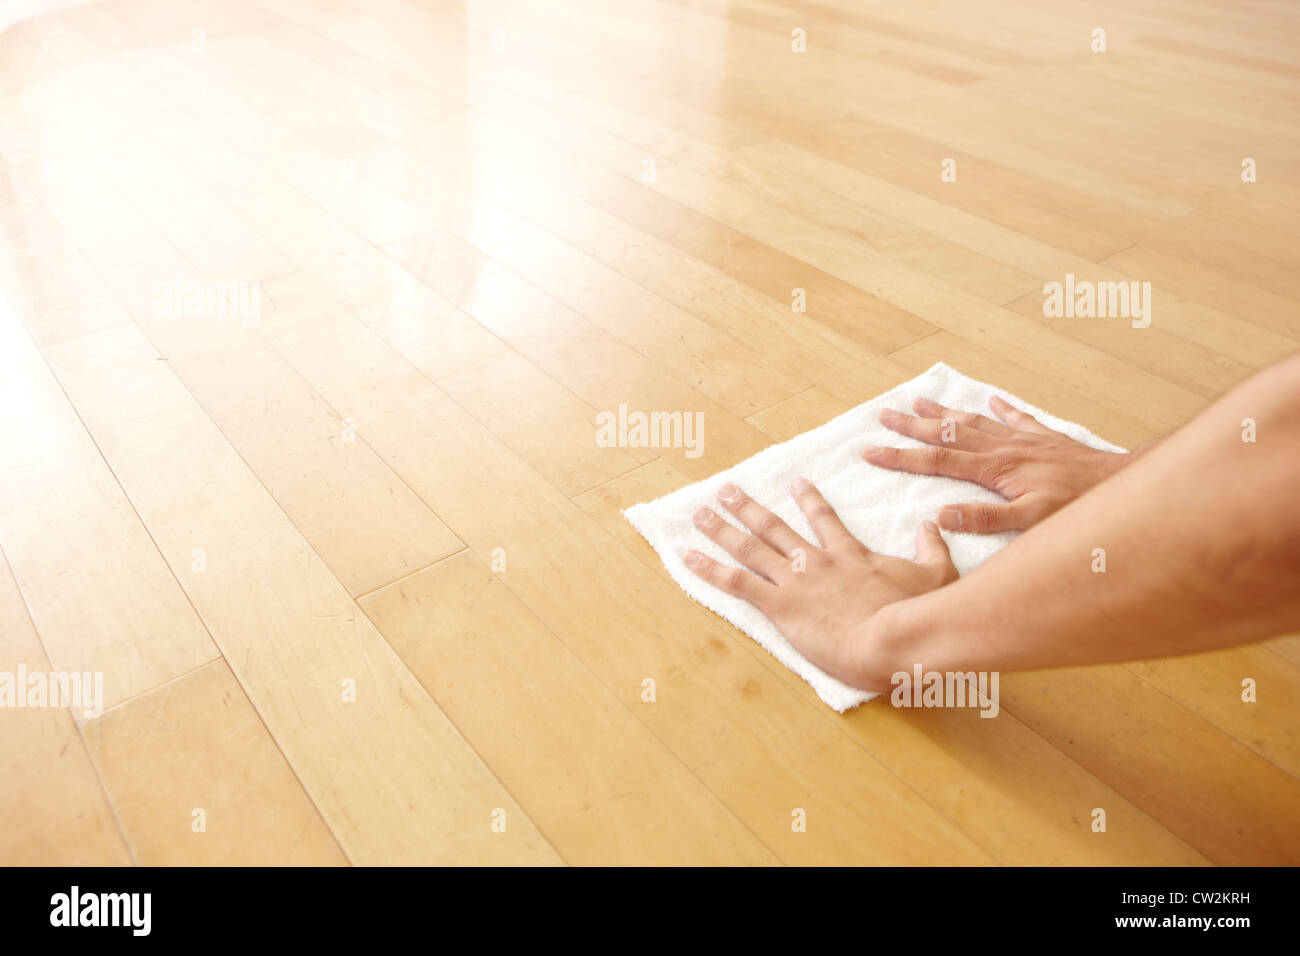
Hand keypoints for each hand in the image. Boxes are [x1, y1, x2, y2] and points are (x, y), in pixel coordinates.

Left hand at [683, 479, 956, 690]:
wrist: (893, 639)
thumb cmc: (918, 613)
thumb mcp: (936, 575)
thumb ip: (932, 549)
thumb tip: (933, 526)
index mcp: (851, 556)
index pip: (825, 521)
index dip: (810, 501)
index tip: (798, 483)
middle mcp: (817, 562)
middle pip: (775, 529)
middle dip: (748, 508)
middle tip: (726, 490)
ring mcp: (796, 582)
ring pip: (750, 549)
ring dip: (723, 530)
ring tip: (701, 513)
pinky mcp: (781, 606)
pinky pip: (737, 583)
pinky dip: (710, 569)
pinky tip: (688, 557)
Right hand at [863, 395, 1132, 533]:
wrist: (1121, 484)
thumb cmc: (1077, 507)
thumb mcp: (1030, 521)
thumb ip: (986, 518)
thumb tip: (942, 515)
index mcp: (994, 469)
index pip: (936, 460)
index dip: (901, 457)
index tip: (870, 451)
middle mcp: (1004, 448)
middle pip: (948, 432)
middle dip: (912, 425)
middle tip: (883, 416)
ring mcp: (1024, 440)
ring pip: (975, 421)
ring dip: (945, 412)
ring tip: (919, 401)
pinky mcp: (1046, 439)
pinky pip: (1017, 417)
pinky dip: (1000, 408)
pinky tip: (990, 400)